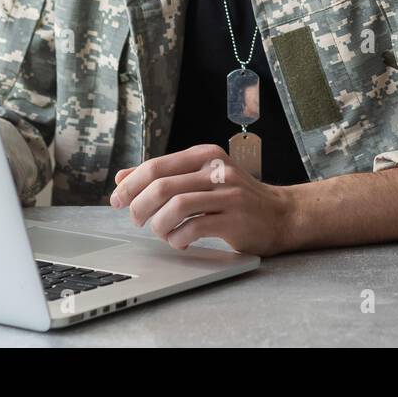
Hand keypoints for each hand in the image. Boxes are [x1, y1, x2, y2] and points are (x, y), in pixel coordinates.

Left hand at [109, 144, 293, 255]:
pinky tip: (179, 242)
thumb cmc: (235, 197)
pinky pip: (193, 229)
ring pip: (175, 207)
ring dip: (158, 225)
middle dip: (139, 206)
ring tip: (160, 232)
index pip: (156, 165)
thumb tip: (121, 177)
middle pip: (162, 185)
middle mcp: (216, 170)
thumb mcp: (201, 177)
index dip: (131, 184)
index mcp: (205, 155)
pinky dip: (178, 239)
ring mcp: (228, 194)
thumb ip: (165, 175)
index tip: (116, 200)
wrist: (281, 214)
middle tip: (136, 220)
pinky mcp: (235, 220)